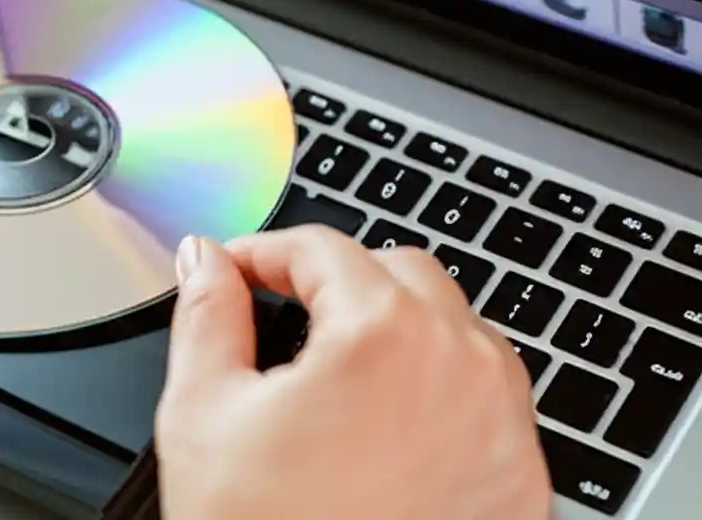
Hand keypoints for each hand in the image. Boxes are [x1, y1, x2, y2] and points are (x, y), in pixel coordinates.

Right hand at [155, 227, 549, 519]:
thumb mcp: (204, 412)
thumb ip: (207, 312)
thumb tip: (205, 259)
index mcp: (383, 337)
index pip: (323, 248)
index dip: (266, 252)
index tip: (238, 271)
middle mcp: (462, 367)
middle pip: (400, 272)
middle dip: (337, 282)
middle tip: (283, 320)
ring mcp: (503, 424)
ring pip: (454, 328)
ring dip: (396, 328)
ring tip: (336, 378)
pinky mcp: (521, 478)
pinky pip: (487, 396)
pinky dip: (439, 388)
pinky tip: (385, 430)